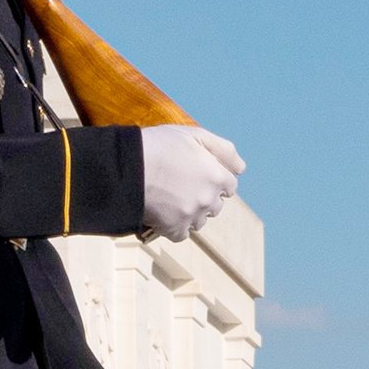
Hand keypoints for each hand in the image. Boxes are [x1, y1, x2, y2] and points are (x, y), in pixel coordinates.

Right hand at [140, 125, 242, 241]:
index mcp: (217, 176)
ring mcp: (192, 216)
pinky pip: (182, 233)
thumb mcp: (194, 135)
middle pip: (215, 205)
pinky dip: (174, 226)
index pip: (229, 185)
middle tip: (181, 184)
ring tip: (170, 197)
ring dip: (191, 212)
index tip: (197, 173)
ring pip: (200, 220)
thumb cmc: (159, 146)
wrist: (127, 166)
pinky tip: (163, 212)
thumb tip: (241, 168)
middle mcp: (209, 199)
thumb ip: (223, 150)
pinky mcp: (174, 228)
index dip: (214, 177)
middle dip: (203, 196)